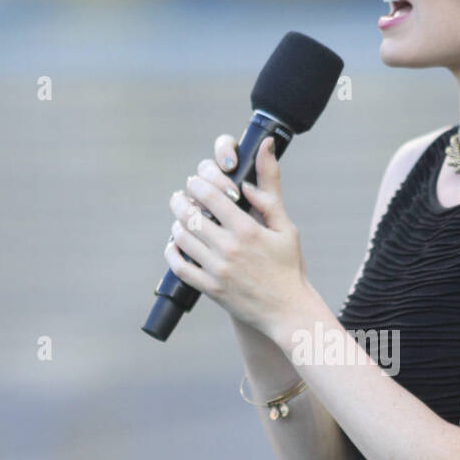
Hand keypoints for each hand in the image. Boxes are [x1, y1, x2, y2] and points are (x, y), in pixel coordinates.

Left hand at [165, 132, 310, 338]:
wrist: (288, 310)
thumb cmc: (288, 266)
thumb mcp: (285, 226)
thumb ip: (270, 189)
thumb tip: (265, 149)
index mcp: (248, 230)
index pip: (210, 194)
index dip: (198, 182)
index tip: (196, 180)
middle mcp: (230, 248)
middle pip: (190, 214)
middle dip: (180, 200)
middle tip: (180, 196)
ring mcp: (218, 270)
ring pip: (181, 238)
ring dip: (176, 224)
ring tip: (180, 218)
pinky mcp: (210, 289)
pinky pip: (180, 267)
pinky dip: (172, 253)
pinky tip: (174, 245)